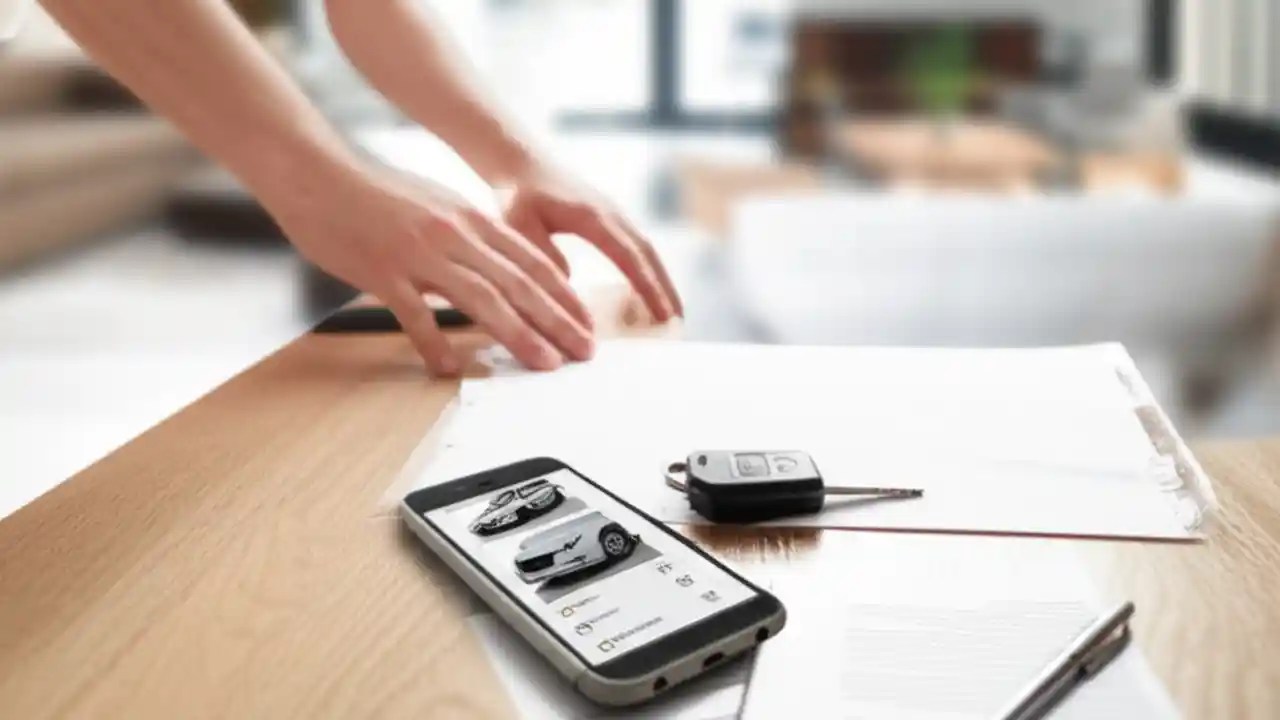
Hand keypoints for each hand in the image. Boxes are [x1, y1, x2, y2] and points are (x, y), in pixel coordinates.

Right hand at [268, 162, 593, 374]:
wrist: (317, 174)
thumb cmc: (373, 194)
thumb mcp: (436, 205)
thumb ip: (469, 235)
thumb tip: (498, 266)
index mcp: (470, 218)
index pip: (531, 261)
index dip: (563, 295)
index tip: (585, 322)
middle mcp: (453, 234)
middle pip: (518, 282)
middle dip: (557, 320)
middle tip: (584, 351)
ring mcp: (419, 253)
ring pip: (481, 298)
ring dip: (518, 333)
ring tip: (544, 362)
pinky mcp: (382, 271)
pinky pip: (414, 314)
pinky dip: (434, 343)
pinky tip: (450, 368)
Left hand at [498, 165, 683, 322]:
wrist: (522, 162)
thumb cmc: (518, 194)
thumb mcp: (520, 224)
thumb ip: (543, 254)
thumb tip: (568, 283)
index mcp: (592, 216)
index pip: (628, 256)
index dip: (647, 286)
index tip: (662, 312)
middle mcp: (611, 213)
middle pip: (648, 253)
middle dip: (665, 287)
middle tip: (678, 321)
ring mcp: (614, 213)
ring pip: (646, 249)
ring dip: (661, 279)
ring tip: (672, 312)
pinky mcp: (610, 217)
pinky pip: (637, 246)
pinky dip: (649, 268)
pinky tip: (651, 289)